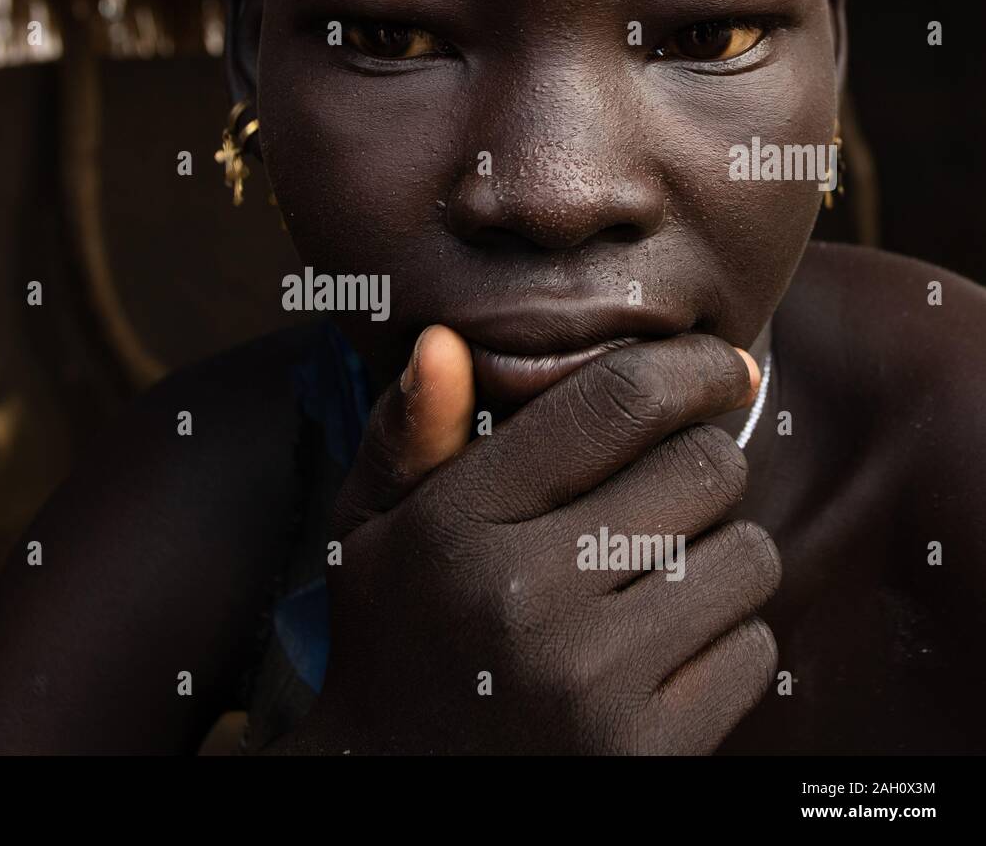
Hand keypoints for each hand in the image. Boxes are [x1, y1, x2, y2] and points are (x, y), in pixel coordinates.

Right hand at [276, 326, 779, 753]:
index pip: (617, 404)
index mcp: (459, 525)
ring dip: (717, 552)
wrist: (393, 781)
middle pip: (705, 469)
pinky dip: (724, 637)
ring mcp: (592, 682)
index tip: (717, 364)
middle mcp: (527, 598)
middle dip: (697, 465)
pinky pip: (753, 649)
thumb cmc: (393, 634)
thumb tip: (444, 341)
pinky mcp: (647, 751)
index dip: (691, 366)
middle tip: (657, 493)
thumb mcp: (369, 528)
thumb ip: (409, 434)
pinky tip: (660, 646)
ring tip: (650, 575)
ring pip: (746, 556)